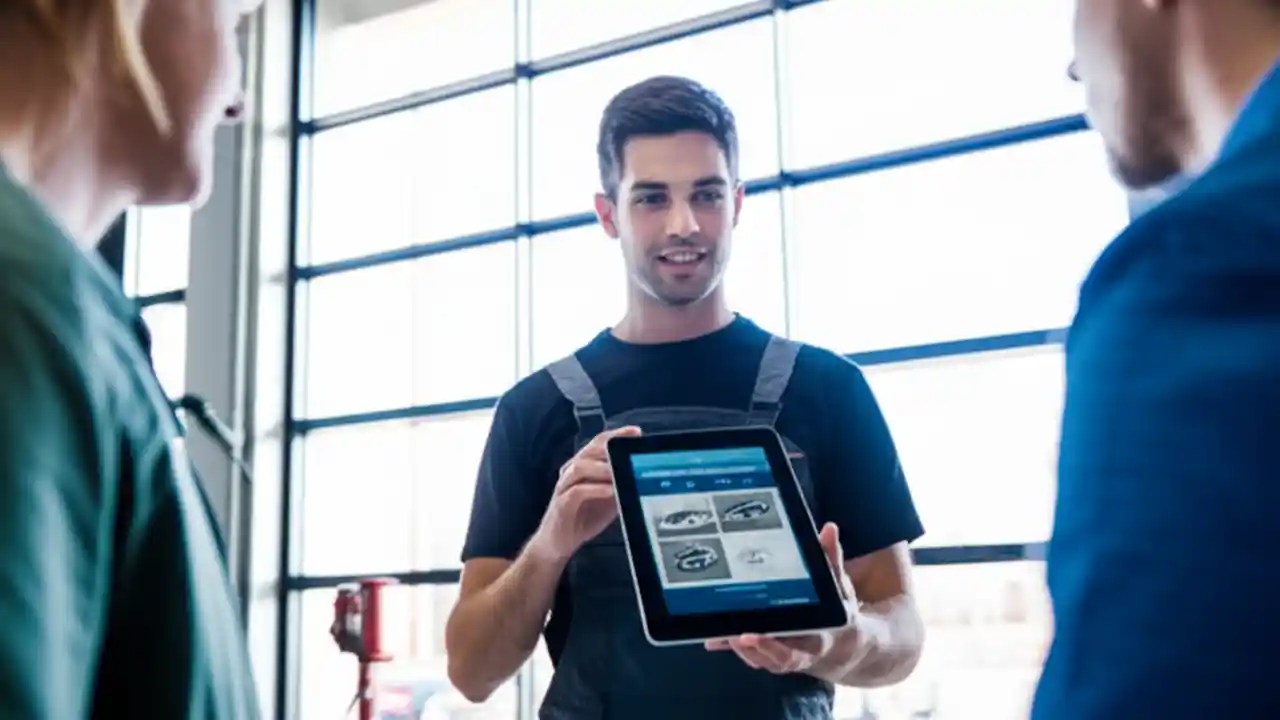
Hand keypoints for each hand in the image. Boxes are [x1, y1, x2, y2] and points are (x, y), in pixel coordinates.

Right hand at [529, 426, 641, 562]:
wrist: (558, 542)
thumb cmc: (583, 517)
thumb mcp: (609, 499)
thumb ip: (622, 484)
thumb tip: (643, 474)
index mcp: (584, 466)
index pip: (599, 443)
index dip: (617, 435)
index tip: (636, 433)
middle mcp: (572, 471)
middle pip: (590, 450)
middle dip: (610, 447)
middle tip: (628, 450)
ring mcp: (565, 486)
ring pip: (581, 467)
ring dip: (603, 468)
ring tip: (620, 469)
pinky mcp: (561, 503)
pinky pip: (577, 491)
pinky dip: (595, 489)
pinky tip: (610, 491)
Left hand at [705, 522, 858, 673]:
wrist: (839, 639)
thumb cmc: (837, 610)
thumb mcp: (839, 586)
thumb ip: (832, 560)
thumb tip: (829, 529)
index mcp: (813, 642)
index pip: (790, 652)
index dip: (769, 647)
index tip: (751, 636)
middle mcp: (793, 653)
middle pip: (765, 657)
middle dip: (746, 647)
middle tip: (729, 633)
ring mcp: (776, 654)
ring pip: (752, 656)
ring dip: (733, 645)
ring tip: (718, 631)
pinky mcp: (764, 651)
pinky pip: (744, 650)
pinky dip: (727, 644)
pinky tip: (711, 637)